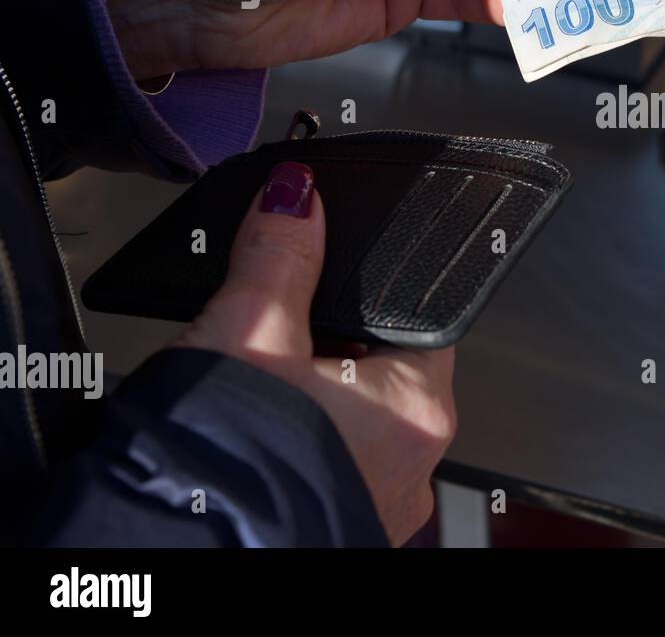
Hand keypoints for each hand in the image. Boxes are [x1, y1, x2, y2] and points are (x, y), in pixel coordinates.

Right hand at [175, 160, 454, 544]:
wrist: (158, 554)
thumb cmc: (219, 472)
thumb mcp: (247, 337)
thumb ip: (278, 259)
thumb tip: (295, 197)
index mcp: (418, 408)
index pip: (415, 316)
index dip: (366, 288)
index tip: (328, 276)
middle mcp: (413, 462)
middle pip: (380, 365)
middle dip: (328, 343)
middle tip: (274, 339)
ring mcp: (379, 499)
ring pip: (352, 416)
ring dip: (310, 393)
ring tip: (256, 390)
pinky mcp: (338, 523)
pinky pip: (331, 458)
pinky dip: (299, 437)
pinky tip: (253, 432)